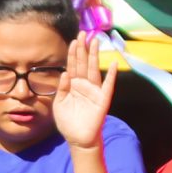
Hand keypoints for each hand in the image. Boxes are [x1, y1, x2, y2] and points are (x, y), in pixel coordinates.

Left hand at [52, 33, 117, 148]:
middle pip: (83, 63)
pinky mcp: (102, 99)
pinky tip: (113, 63)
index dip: (73, 53)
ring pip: (94, 70)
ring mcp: (94, 91)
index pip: (73, 66)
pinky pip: (108, 85)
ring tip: (95, 41)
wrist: (78, 139)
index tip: (74, 40)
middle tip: (84, 33)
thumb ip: (61, 88)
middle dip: (83, 48)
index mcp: (73, 85)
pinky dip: (111, 75)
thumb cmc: (68, 122)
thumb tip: (65, 73)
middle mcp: (84, 85)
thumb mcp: (58, 104)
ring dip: (95, 56)